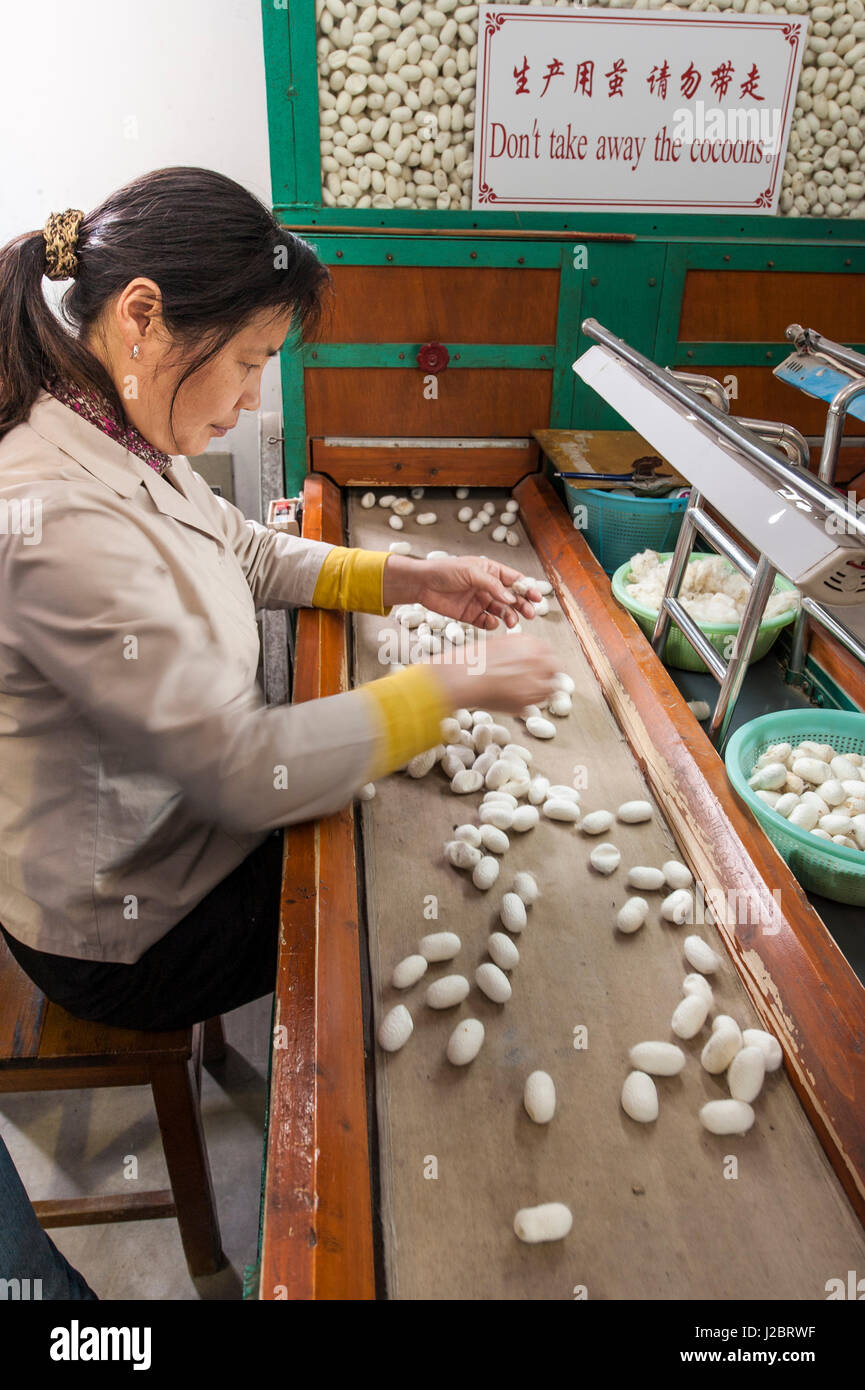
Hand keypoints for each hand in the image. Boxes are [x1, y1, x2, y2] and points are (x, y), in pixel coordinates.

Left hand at [384, 553, 542, 628]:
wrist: (422, 584)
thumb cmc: (445, 571)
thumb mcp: (471, 572)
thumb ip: (492, 585)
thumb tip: (511, 597)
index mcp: (491, 572)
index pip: (514, 580)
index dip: (527, 588)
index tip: (537, 597)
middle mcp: (488, 587)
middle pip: (512, 598)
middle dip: (522, 605)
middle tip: (530, 613)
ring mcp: (480, 602)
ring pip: (502, 612)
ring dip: (510, 616)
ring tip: (512, 621)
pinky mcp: (471, 615)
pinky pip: (487, 622)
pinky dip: (492, 624)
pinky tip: (492, 623)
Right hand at [430, 634, 559, 714]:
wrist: (461, 677)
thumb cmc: (472, 661)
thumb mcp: (498, 645)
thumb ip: (518, 651)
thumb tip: (527, 660)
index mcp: (529, 642)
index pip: (549, 650)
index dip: (545, 660)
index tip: (543, 666)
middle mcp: (536, 659)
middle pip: (556, 667)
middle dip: (551, 673)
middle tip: (543, 680)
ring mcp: (535, 680)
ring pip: (552, 686)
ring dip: (544, 689)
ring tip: (529, 691)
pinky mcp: (528, 699)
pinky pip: (538, 702)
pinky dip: (532, 702)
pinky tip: (518, 699)